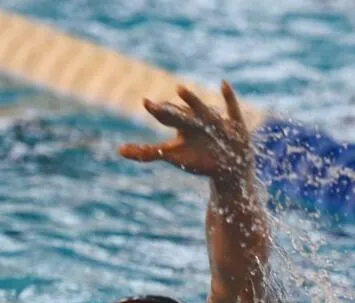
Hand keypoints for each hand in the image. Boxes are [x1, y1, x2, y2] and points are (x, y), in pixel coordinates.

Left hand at [119, 81, 253, 183]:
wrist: (231, 165)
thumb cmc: (198, 158)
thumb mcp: (173, 156)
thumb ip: (147, 153)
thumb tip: (119, 150)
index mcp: (183, 127)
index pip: (168, 116)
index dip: (158, 111)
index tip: (147, 103)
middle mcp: (197, 121)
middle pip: (182, 116)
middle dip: (169, 111)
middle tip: (155, 102)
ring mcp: (216, 124)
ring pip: (203, 112)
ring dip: (192, 102)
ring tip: (179, 89)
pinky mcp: (235, 129)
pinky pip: (232, 111)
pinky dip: (229, 98)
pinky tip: (223, 84)